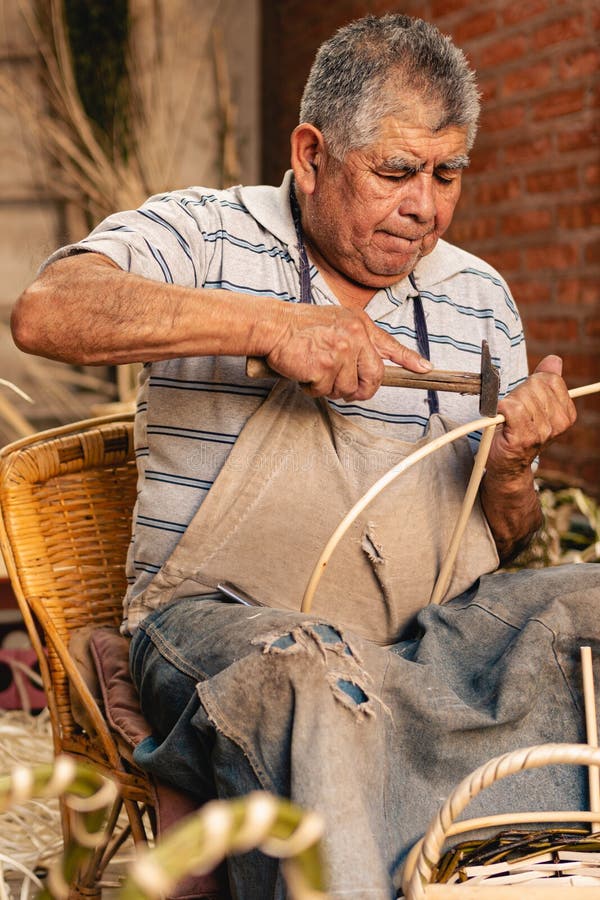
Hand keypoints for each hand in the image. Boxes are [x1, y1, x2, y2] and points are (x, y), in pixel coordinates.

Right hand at [264, 304, 431, 400]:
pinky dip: (313, 388)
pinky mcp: (325, 367)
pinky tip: (305, 371)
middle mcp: (356, 337)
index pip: (390, 346)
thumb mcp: (338, 322)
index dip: (409, 360)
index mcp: (360, 325)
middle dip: (361, 390)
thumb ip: (358, 340)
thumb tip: (371, 368)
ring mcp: (341, 352)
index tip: (426, 369)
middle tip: (344, 389)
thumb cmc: (301, 326)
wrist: (274, 326)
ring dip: (330, 388)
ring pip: (347, 389)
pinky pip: (325, 392)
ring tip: (315, 369)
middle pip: (374, 378)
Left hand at [486, 355, 576, 480]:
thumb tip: (554, 360)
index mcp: (566, 414)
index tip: (525, 400)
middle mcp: (558, 424)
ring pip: (521, 397)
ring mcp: (541, 432)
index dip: (531, 385)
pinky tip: (500, 418)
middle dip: (518, 394)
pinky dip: (500, 408)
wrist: (506, 464)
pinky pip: (511, 408)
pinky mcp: (522, 437)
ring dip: (508, 403)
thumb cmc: (517, 431)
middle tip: (513, 412)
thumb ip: (545, 381)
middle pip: (534, 386)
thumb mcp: (535, 404)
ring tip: (507, 419)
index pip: (549, 379)